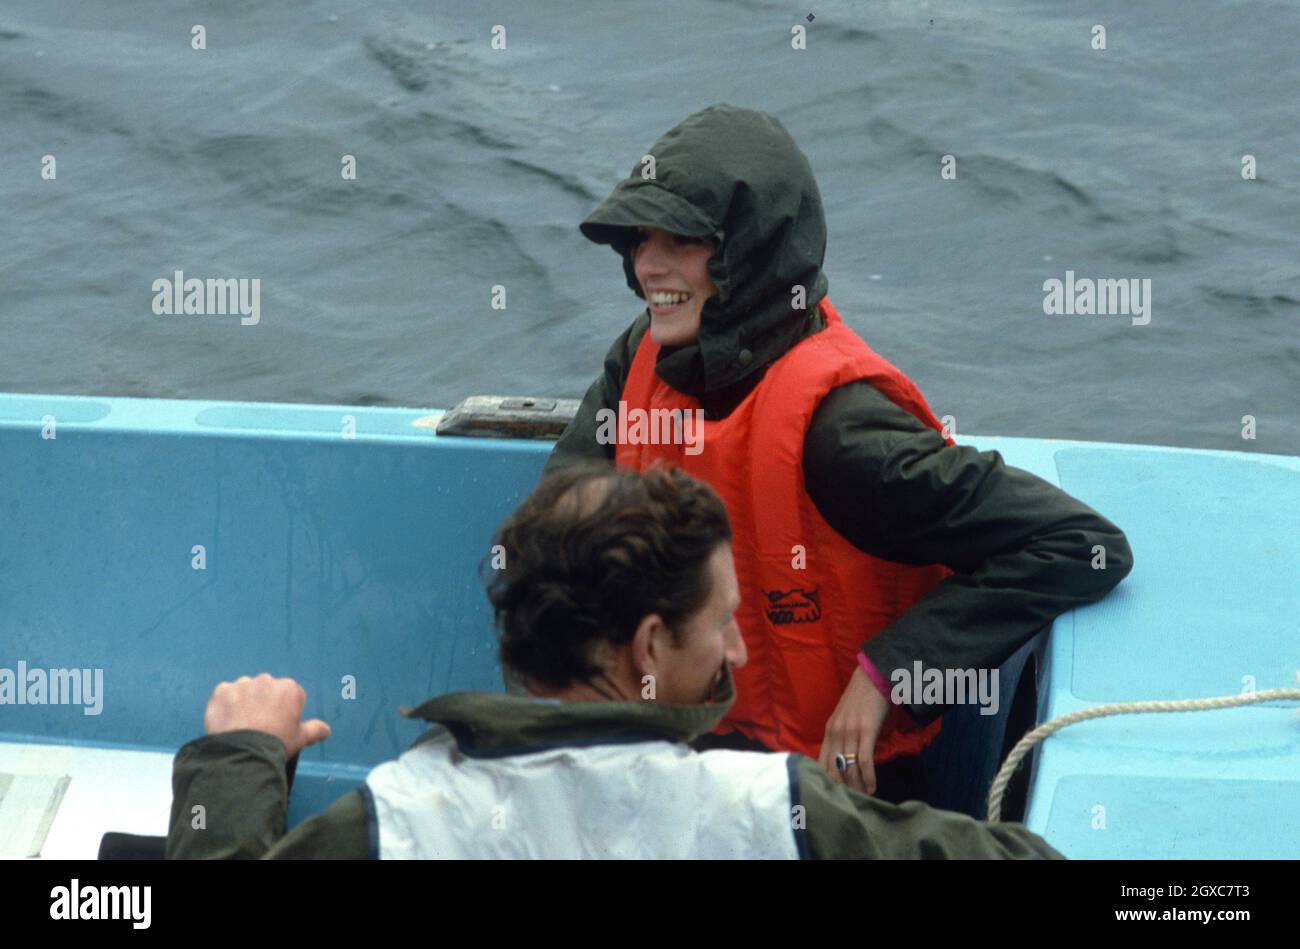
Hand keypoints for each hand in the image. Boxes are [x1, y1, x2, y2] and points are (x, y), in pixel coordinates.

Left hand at [203, 673, 330, 758]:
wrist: (242, 753)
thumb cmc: (276, 743)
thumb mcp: (300, 739)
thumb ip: (315, 730)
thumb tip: (326, 730)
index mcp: (289, 688)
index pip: (291, 695)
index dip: (286, 711)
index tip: (279, 726)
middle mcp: (266, 680)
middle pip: (267, 690)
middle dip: (264, 703)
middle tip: (259, 726)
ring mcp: (242, 684)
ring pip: (245, 691)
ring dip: (244, 702)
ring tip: (241, 725)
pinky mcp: (221, 691)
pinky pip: (225, 694)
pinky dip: (225, 705)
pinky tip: (227, 721)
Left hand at [817, 665, 890, 793]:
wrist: (873, 677)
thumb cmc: (862, 699)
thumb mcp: (845, 718)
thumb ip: (841, 737)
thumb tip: (844, 759)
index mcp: (829, 730)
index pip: (822, 762)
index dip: (828, 781)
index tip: (835, 795)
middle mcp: (836, 732)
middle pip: (834, 768)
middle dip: (842, 787)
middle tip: (851, 800)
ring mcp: (850, 731)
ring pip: (849, 767)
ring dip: (857, 785)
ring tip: (864, 796)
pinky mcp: (866, 730)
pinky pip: (864, 759)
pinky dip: (868, 776)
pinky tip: (872, 786)